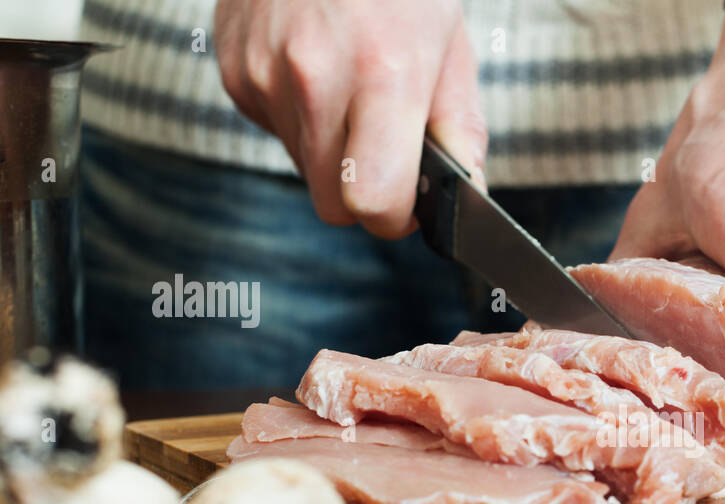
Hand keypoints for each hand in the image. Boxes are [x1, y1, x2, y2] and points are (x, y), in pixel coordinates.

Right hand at [215, 0, 484, 237]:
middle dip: (364, 195)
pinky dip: (301, 120)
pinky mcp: (236, 71)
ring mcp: (264, 74)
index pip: (372, 201)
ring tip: (352, 93)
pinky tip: (318, 72)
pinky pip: (276, 132)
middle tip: (387, 155)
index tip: (409, 205)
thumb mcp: (450, 45)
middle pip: (332, 205)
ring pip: (304, 170)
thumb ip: (460, 129)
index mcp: (382, 74)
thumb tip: (467, 197)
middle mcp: (314, 77)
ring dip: (332, 154)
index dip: (395, 217)